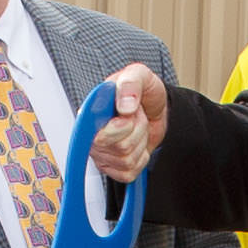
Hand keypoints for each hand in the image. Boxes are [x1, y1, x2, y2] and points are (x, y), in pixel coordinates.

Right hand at [88, 65, 160, 186]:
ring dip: (141, 141)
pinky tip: (138, 142)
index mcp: (91, 112)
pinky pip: (129, 172)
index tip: (127, 118)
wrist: (156, 109)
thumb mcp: (140, 75)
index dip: (115, 129)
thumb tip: (124, 106)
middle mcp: (92, 135)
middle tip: (137, 114)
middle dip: (137, 129)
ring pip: (126, 160)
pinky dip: (141, 158)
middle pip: (117, 147)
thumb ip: (131, 83)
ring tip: (138, 126)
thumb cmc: (142, 93)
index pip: (94, 132)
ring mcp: (101, 153)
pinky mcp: (113, 167)